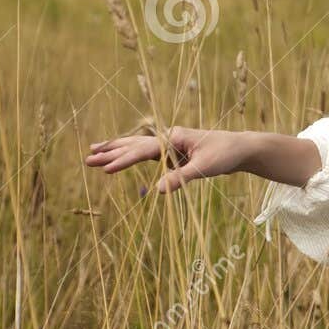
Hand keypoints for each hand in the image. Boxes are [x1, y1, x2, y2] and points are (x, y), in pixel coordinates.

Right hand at [84, 125, 249, 193]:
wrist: (240, 148)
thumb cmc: (225, 154)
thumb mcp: (205, 168)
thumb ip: (180, 178)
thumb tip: (157, 191)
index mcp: (174, 138)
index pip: (144, 151)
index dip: (124, 160)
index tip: (107, 169)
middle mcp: (169, 138)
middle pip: (134, 145)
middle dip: (111, 152)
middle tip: (87, 159)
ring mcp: (170, 144)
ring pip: (137, 146)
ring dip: (117, 150)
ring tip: (94, 152)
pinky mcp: (174, 152)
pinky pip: (147, 154)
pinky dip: (132, 155)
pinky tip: (120, 157)